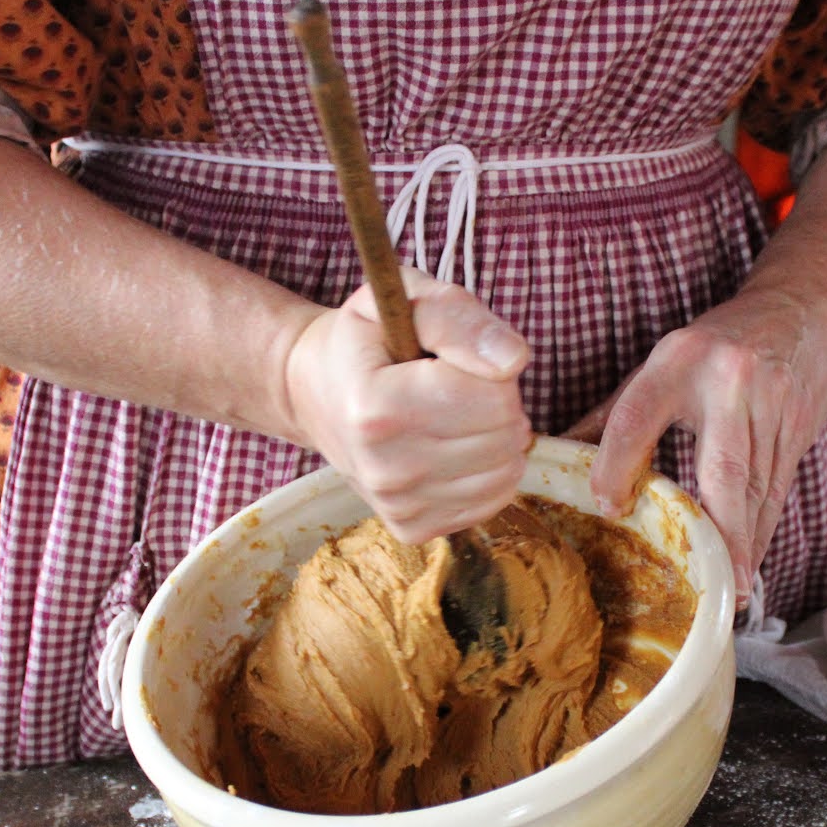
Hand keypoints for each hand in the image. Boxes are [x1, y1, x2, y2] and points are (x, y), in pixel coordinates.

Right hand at [284, 268, 531, 543]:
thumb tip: (513, 361)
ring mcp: (397, 504)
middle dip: (496, 400)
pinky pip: (493, 500)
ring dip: (494, 436)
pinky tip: (452, 447)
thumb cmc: (368, 339)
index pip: (494, 397)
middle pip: (505, 435)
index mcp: (376, 407)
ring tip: (453, 414)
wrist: (313, 391)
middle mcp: (384, 467)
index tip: (452, 359)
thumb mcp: (406, 298)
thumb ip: (458, 318)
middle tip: (454, 385)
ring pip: (507, 471)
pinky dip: (487, 469)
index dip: (489, 366)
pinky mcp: (412, 528)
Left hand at [566, 290, 826, 601]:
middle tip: (721, 581)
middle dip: (723, 530)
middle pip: (723, 469)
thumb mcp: (658, 364)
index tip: (610, 508)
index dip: (617, 465)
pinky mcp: (799, 427)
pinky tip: (749, 562)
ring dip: (744, 544)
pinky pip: (778, 490)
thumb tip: (555, 455)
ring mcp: (772, 406)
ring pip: (756, 490)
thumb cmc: (712, 347)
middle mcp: (730, 383)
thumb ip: (612, 415)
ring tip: (732, 589)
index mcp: (680, 361)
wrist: (798, 311)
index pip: (637, 419)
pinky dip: (762, 530)